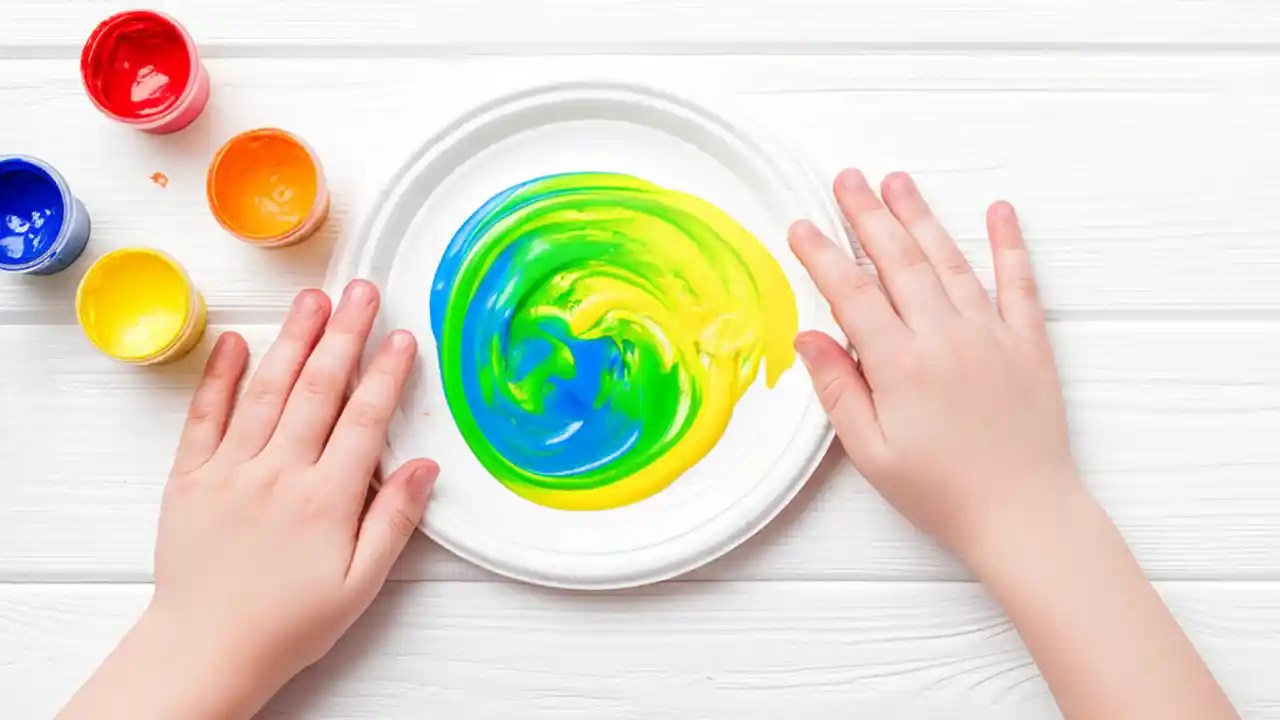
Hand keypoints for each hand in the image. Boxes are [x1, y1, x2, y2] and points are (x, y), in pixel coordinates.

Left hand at [59, 280, 437, 719]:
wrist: (207, 649)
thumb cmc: (288, 623)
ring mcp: (230, 470)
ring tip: (312, 300)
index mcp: (325, 499)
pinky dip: (219, 376)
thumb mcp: (359, 584)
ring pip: (266, 390)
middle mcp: (278, 473)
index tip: (402, 338)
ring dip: (292, 340)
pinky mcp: (190, 477)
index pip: (364, 420)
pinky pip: (204, 416)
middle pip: (318, 389)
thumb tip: (425, 469)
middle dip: (344, 334)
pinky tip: (235, 342)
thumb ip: (393, 521)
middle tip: (361, 291)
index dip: (386, 374)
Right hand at [788, 169, 1077, 558]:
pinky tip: (999, 211)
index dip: (823, 255)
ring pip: (950, 261)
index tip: (802, 225)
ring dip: (921, 218)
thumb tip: (808, 337)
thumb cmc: (943, 493)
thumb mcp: (872, 454)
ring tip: (897, 182)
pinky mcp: (1028, 343)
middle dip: (868, 215)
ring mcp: (991, 334)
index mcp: (901, 365)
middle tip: (846, 178)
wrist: (1024, 515)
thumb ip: (839, 390)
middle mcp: (946, 337)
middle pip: (899, 261)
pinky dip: (1010, 243)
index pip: (853, 294)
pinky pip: (1018, 282)